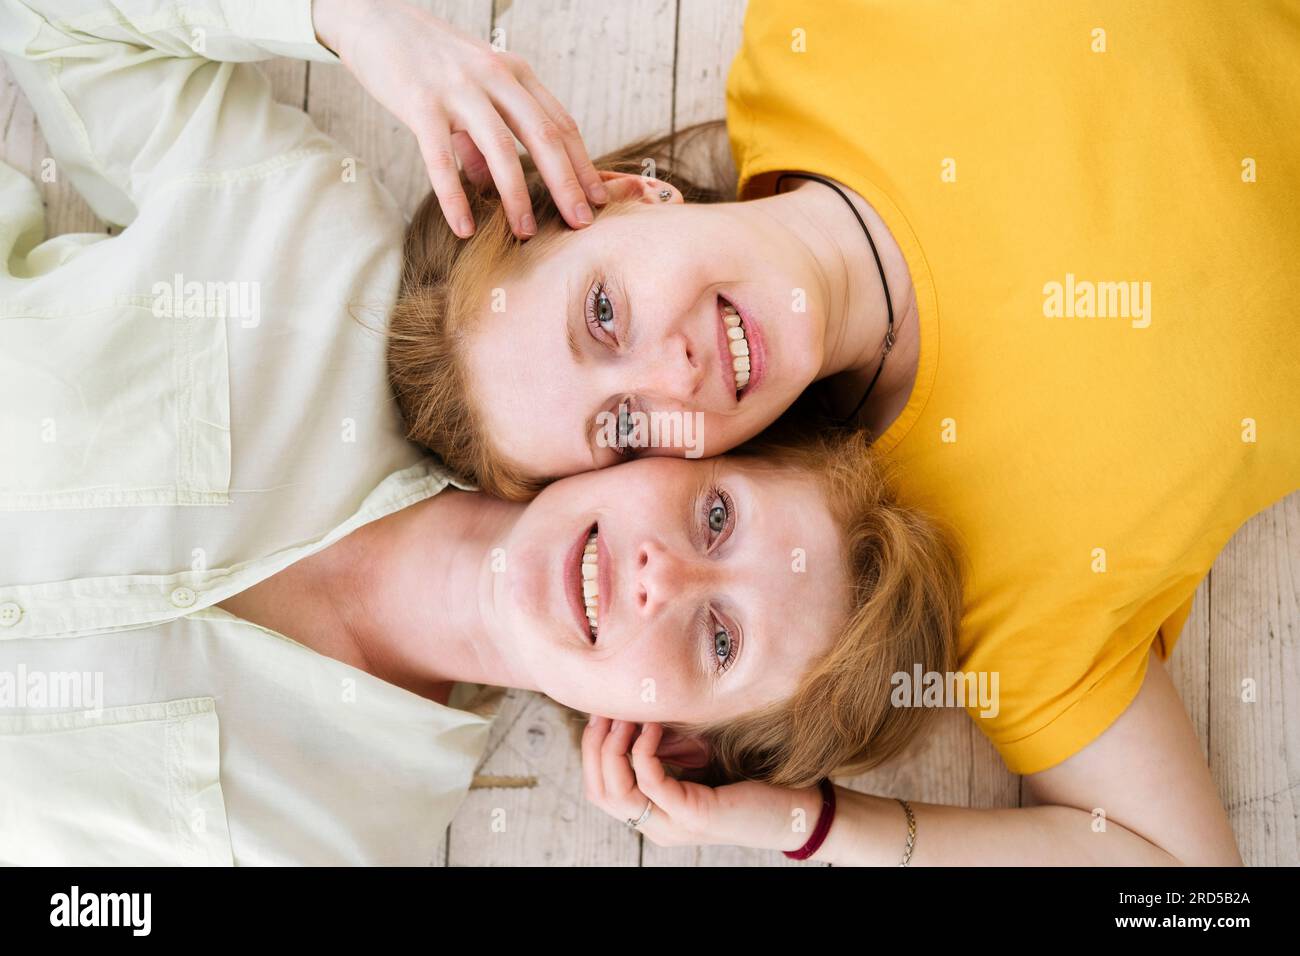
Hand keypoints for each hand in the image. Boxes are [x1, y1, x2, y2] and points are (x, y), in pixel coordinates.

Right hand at [312, 0, 608, 238]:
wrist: (373, 18)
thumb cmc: (427, 60)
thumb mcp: (470, 90)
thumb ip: (483, 137)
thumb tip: (489, 186)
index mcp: (514, 72)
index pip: (560, 123)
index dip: (582, 164)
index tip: (599, 199)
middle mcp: (494, 76)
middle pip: (543, 136)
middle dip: (566, 184)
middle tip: (582, 223)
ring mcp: (457, 88)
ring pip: (499, 148)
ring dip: (517, 196)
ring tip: (526, 232)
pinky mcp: (420, 103)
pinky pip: (441, 158)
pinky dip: (454, 197)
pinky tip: (465, 228)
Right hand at [582, 716, 822, 851]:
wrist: (795, 812)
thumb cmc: (750, 784)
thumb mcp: (699, 764)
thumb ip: (670, 750)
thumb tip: (641, 712)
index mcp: (655, 816)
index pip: (599, 791)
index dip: (592, 750)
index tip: (600, 713)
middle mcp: (658, 827)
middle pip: (599, 792)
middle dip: (594, 746)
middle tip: (605, 710)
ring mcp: (674, 826)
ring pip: (615, 792)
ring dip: (613, 746)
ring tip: (625, 716)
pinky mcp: (694, 817)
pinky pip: (650, 783)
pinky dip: (643, 750)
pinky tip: (653, 726)